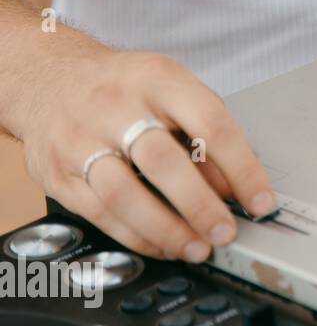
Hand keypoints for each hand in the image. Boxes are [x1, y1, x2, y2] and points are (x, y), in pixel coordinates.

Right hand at [14, 38, 275, 260]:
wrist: (46, 77)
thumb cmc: (121, 87)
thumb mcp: (171, 89)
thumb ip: (204, 134)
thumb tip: (232, 187)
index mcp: (158, 79)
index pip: (211, 125)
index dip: (242, 168)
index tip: (261, 202)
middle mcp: (115, 107)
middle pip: (163, 162)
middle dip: (200, 206)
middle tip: (225, 232)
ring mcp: (80, 140)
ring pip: (124, 194)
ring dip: (167, 229)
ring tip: (197, 248)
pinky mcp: (57, 173)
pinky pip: (99, 214)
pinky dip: (136, 237)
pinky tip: (163, 245)